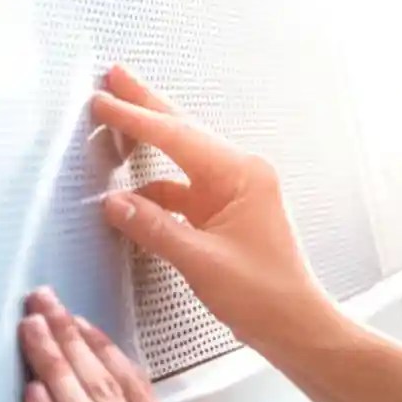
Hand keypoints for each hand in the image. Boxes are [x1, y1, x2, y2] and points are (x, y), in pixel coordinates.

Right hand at [91, 65, 337, 353]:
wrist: (297, 327)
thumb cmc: (265, 295)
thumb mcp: (201, 261)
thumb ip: (153, 228)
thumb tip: (114, 203)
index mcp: (242, 175)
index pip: (178, 137)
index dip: (136, 118)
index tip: (104, 100)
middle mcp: (240, 176)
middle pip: (183, 132)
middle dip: (147, 104)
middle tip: (115, 75)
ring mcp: (232, 195)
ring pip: (179, 160)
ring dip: (148, 145)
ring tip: (116, 122)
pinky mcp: (223, 216)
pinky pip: (181, 191)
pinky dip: (153, 190)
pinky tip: (130, 193)